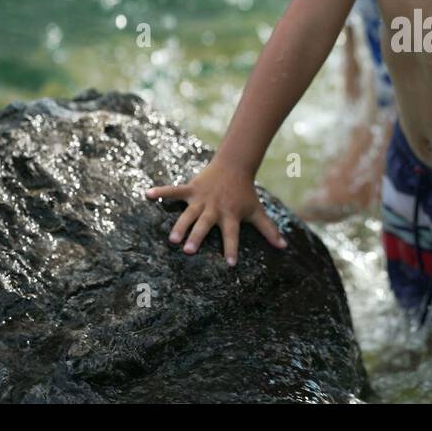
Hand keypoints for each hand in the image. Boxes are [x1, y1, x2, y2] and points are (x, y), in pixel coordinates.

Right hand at [146, 159, 286, 264]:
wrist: (235, 166)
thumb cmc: (246, 193)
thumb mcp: (257, 211)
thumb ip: (269, 230)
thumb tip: (284, 247)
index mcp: (230, 215)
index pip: (232, 235)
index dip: (232, 249)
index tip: (230, 264)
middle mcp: (215, 208)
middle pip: (205, 225)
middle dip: (197, 237)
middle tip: (188, 251)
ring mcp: (201, 198)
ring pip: (188, 213)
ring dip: (179, 225)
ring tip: (171, 238)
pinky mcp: (191, 188)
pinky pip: (174, 190)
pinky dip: (162, 191)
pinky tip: (147, 194)